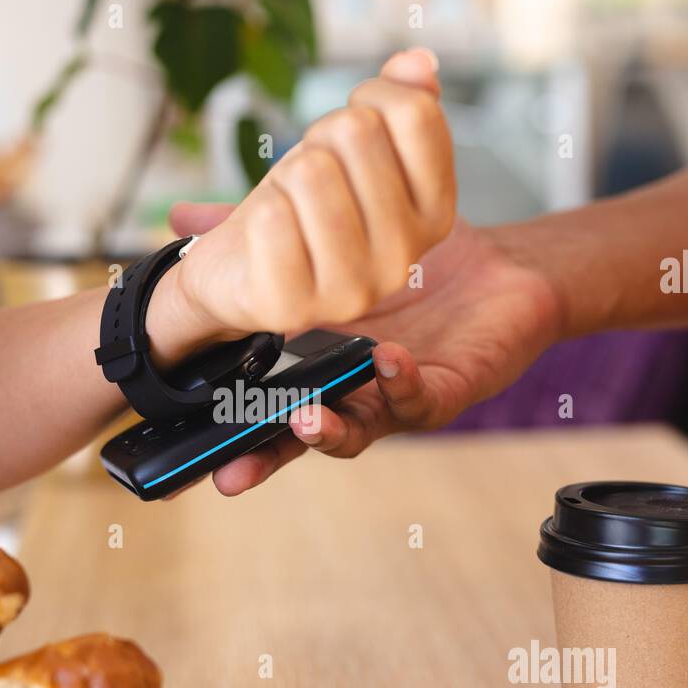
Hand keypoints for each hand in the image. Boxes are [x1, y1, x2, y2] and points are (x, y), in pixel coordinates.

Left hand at [146, 48, 455, 363]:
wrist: (241, 273)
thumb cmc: (305, 206)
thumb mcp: (356, 150)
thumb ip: (399, 104)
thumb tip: (419, 63)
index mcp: (435, 216)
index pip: (416, 113)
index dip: (372, 96)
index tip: (351, 127)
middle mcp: (403, 259)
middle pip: (357, 133)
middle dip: (319, 138)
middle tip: (308, 177)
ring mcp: (351, 290)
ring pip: (311, 172)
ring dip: (285, 175)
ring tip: (288, 207)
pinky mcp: (293, 307)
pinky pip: (269, 218)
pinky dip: (256, 213)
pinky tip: (265, 239)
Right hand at [167, 209, 562, 494]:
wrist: (507, 271)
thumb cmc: (420, 267)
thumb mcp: (331, 241)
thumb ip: (261, 237)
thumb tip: (180, 220)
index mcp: (320, 366)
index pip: (267, 409)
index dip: (234, 437)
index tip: (198, 459)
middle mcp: (355, 392)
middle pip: (304, 436)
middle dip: (268, 455)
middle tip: (233, 468)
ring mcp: (398, 396)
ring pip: (358, 430)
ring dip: (328, 430)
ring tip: (302, 416)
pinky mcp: (446, 389)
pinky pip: (419, 398)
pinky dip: (398, 382)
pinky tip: (385, 360)